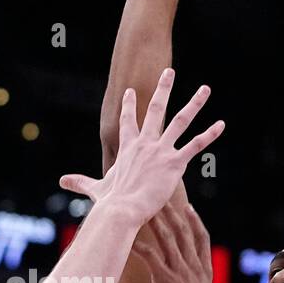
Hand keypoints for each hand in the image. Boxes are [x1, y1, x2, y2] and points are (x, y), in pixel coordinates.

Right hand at [60, 68, 222, 227]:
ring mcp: (161, 150)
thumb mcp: (95, 188)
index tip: (132, 90)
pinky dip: (209, 134)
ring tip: (205, 89)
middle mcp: (145, 143)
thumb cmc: (108, 202)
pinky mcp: (174, 163)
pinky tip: (221, 124)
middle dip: (163, 89)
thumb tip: (62, 181)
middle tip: (169, 71)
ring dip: (194, 104)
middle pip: (156, 109)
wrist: (121, 210)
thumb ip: (80, 182)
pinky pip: (195, 145)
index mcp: (127, 146)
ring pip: (180, 121)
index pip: (127, 120)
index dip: (129, 105)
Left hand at [132, 198, 217, 282]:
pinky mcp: (166, 282)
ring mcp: (181, 273)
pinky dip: (140, 245)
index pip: (202, 240)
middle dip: (173, 213)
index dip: (195, 222)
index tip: (189, 208)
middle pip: (184, 233)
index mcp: (204, 273)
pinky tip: (129, 237)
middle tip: (162, 197)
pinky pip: (151, 257)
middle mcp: (193, 269)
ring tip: (146, 208)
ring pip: (168, 240)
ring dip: (156, 222)